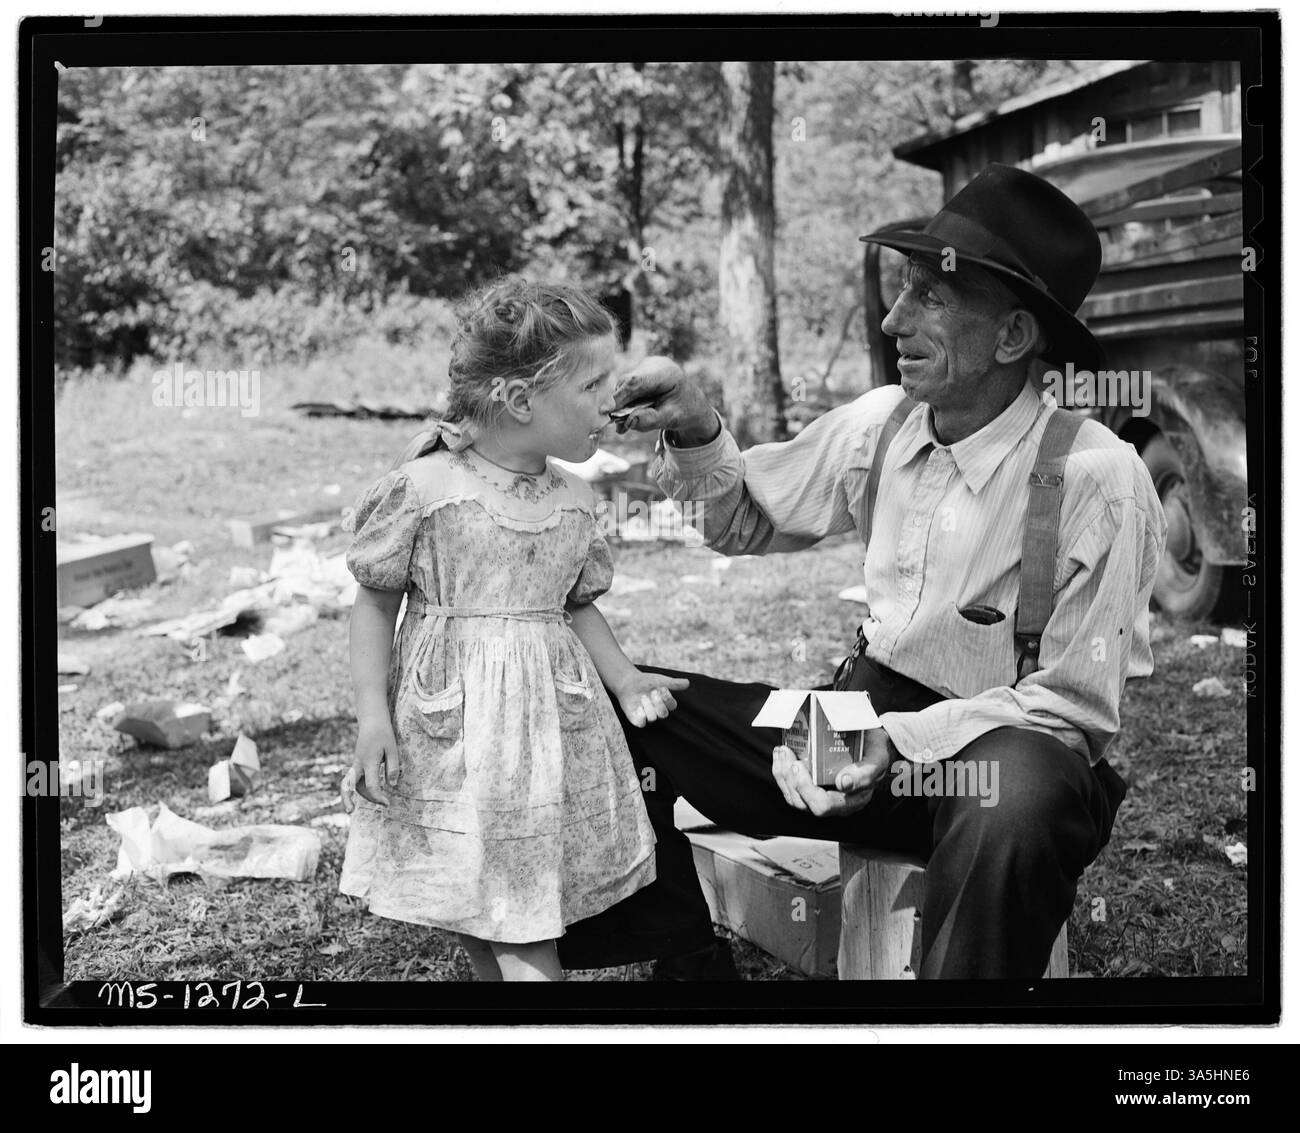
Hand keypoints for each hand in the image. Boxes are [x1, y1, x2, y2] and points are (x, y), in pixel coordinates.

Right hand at [345, 716, 400, 809]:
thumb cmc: (384, 734)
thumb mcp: (393, 749)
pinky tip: (370, 793)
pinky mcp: (357, 763)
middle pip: (351, 786)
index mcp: (369, 761)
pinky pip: (354, 779)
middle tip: (365, 809)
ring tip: (375, 801)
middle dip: (354, 799)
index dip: (378, 797)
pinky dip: (359, 788)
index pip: (370, 785)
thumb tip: (392, 786)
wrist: (372, 721)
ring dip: (358, 795)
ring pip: (351, 784)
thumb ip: (392, 767)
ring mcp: (356, 764)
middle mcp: (359, 764)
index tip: (387, 803)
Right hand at [612, 356, 717, 442]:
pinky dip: (624, 402)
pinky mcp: (639, 372)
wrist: (691, 404)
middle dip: (619, 405)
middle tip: (618, 427)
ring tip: (624, 426)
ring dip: (621, 405)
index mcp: (666, 372)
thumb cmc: (684, 411)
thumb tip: (628, 422)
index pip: (637, 382)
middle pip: (628, 383)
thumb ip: (651, 420)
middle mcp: (654, 364)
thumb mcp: (672, 419)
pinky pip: (626, 387)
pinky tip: (628, 416)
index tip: (605, 411)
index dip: (619, 396)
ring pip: (624, 385)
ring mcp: (646, 366)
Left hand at [616, 670, 690, 727]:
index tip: (661, 688)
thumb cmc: (646, 682)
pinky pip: (641, 723)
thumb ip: (673, 683)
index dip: (667, 697)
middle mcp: (658, 711)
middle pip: (664, 714)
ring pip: (653, 718)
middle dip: (658, 702)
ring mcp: (647, 716)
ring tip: (642, 696)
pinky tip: (638, 706)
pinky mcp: (637, 720)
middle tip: (652, 692)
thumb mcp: (660, 680)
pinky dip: (640, 716)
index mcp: (665, 703)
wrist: (628, 682)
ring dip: (648, 706)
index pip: (672, 705)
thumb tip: (687, 683)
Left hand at [770, 728, 895, 817]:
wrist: (872, 746)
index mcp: (851, 801)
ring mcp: (821, 796)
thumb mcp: (877, 759)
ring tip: (781, 751)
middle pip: (802, 803)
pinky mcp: (811, 787)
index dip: (806, 789)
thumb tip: (843, 783)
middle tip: (786, 752)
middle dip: (788, 778)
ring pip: (793, 797)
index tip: (800, 765)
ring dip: (782, 774)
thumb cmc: (875, 753)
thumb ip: (865, 772)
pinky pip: (791, 788)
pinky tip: (781, 754)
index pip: (822, 805)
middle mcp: (833, 804)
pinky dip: (781, 772)